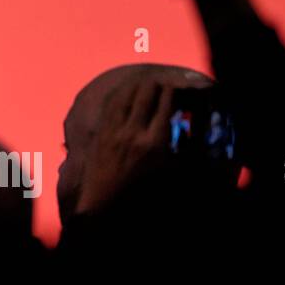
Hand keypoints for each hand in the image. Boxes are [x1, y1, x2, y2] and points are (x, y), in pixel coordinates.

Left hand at [75, 77, 175, 215]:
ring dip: (137, 84)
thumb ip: (178, 148)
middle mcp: (134, 132)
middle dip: (155, 83)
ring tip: (145, 80)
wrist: (105, 203)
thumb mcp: (168, 172)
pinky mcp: (101, 131)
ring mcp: (114, 130)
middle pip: (146, 94)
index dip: (172, 91)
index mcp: (155, 143)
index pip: (166, 105)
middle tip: (162, 80)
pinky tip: (125, 90)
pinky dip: (120, 93)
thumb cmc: (142, 192)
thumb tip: (183, 126)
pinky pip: (110, 104)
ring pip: (126, 95)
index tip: (176, 87)